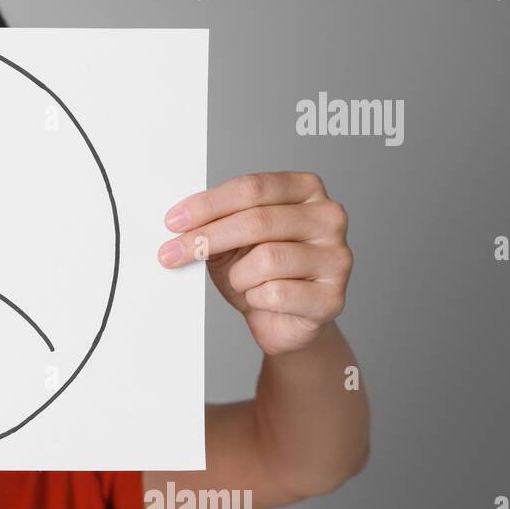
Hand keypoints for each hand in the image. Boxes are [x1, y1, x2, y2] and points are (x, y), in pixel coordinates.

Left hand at [157, 171, 351, 355]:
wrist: (282, 320)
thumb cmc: (257, 273)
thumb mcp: (230, 240)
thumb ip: (213, 222)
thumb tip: (177, 221)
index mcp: (305, 190)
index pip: (252, 188)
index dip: (208, 205)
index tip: (173, 222)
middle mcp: (329, 217)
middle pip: (258, 220)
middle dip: (207, 238)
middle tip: (171, 254)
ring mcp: (337, 257)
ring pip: (267, 259)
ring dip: (238, 276)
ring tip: (239, 282)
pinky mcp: (332, 297)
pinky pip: (277, 294)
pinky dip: (255, 299)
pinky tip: (260, 299)